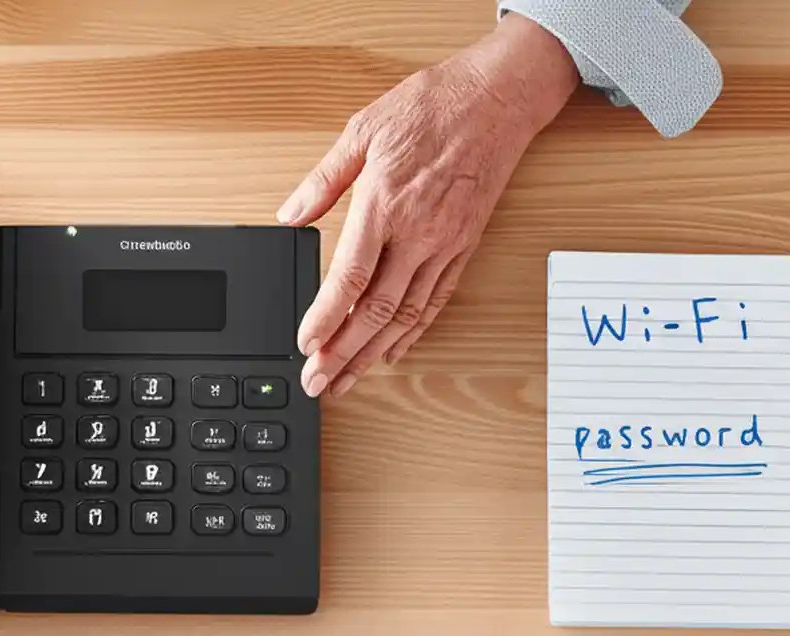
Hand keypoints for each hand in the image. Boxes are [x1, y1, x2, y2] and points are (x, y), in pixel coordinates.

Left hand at [279, 13, 578, 397]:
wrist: (498, 97)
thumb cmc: (434, 105)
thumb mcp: (363, 129)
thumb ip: (324, 179)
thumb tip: (290, 214)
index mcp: (385, 203)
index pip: (350, 277)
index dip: (327, 318)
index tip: (306, 346)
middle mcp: (418, 232)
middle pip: (376, 310)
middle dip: (343, 354)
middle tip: (318, 383)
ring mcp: (445, 243)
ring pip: (407, 315)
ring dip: (373, 354)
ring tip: (348, 381)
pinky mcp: (465, 246)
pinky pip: (437, 301)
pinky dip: (413, 332)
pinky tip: (393, 351)